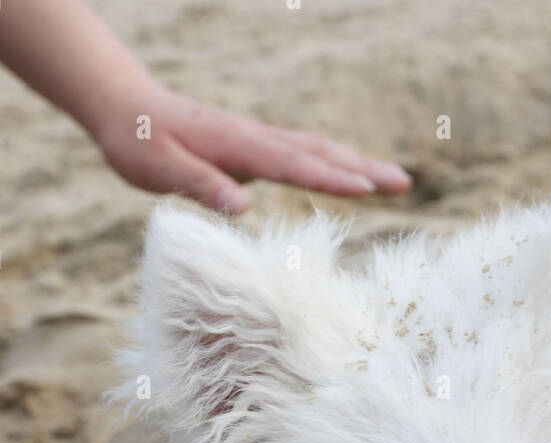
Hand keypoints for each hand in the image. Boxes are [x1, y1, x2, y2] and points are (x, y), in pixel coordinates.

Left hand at [95, 82, 411, 211]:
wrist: (127, 107)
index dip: (329, 179)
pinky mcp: (256, 148)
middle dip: (363, 168)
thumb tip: (244, 208)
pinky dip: (334, 164)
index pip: (292, 164)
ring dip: (357, 165)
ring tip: (395, 181)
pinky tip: (352, 176)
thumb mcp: (160, 169)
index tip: (365, 190)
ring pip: (317, 151)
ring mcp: (259, 141)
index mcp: (237, 145)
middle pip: (318, 153)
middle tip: (404, 183)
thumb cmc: (140, 142)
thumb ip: (201, 186)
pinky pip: (304, 155)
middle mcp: (255, 138)